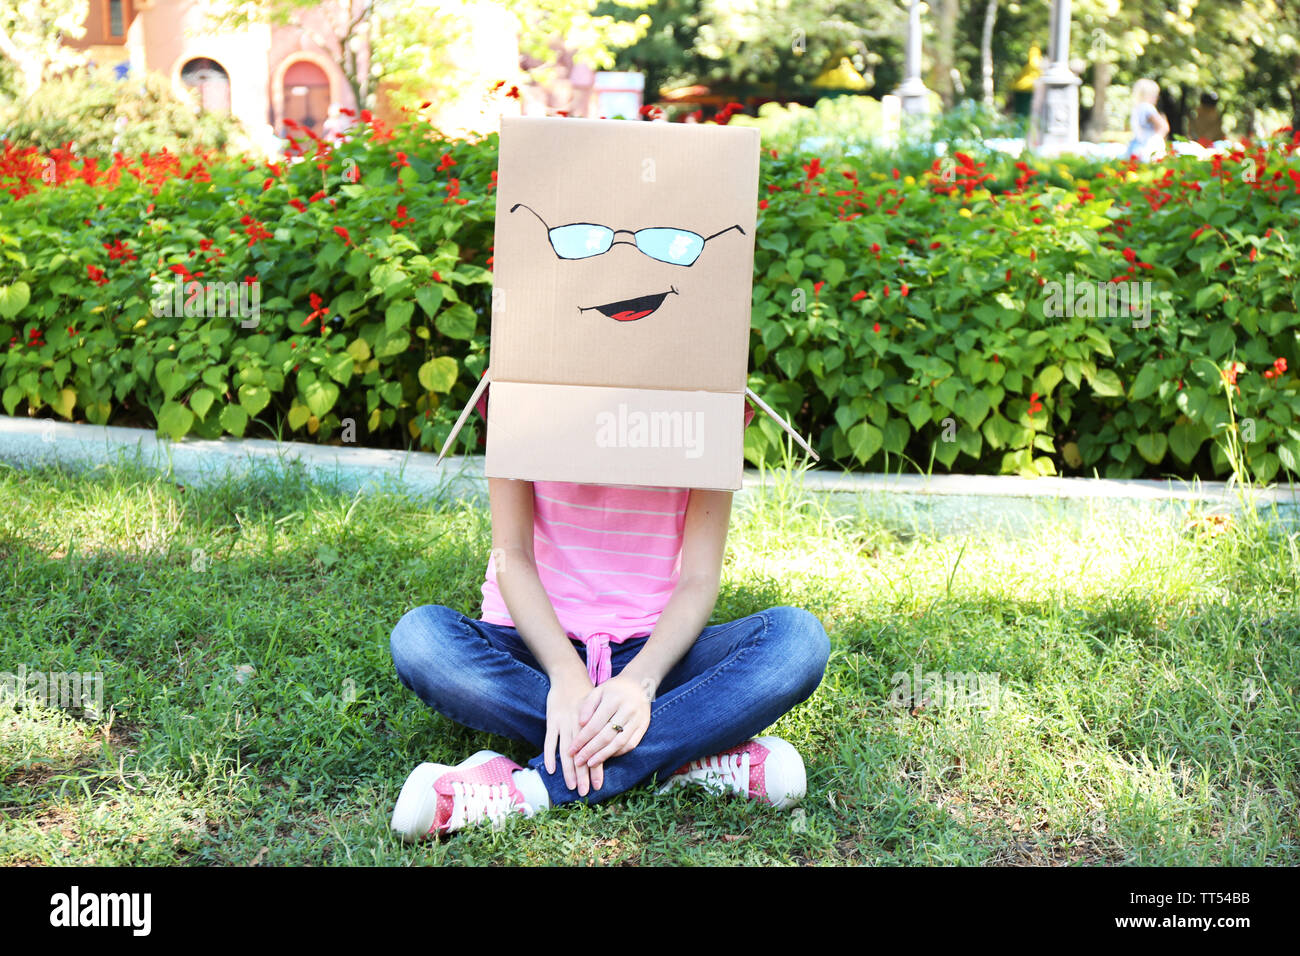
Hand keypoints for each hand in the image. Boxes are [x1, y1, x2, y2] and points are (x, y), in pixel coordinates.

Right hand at [544, 670, 597, 795]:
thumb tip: (610, 752)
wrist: (569, 677)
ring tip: (572, 786)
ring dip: (568, 770)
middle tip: (585, 792)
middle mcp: (579, 726)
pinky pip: (550, 741)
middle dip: (584, 775)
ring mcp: (564, 723)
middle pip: (582, 755)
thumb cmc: (587, 697)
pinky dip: (550, 755)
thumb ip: (603, 729)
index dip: (596, 769)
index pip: (596, 751)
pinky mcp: (552, 720)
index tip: (598, 786)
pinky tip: (551, 770)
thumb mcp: (600, 710)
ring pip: (566, 751)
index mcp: (593, 725)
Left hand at [568, 673, 653, 787]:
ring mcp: (637, 719)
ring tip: (590, 763)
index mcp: (613, 699)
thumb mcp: (598, 691)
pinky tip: (607, 757)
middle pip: (606, 736)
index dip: (582, 739)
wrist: (640, 683)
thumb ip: (587, 706)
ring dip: (603, 756)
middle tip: (578, 762)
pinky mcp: (644, 726)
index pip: (594, 725)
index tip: (571, 750)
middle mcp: (627, 710)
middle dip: (590, 751)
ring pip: (619, 743)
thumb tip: (580, 724)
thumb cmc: (614, 689)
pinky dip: (618, 753)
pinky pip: (631, 744)